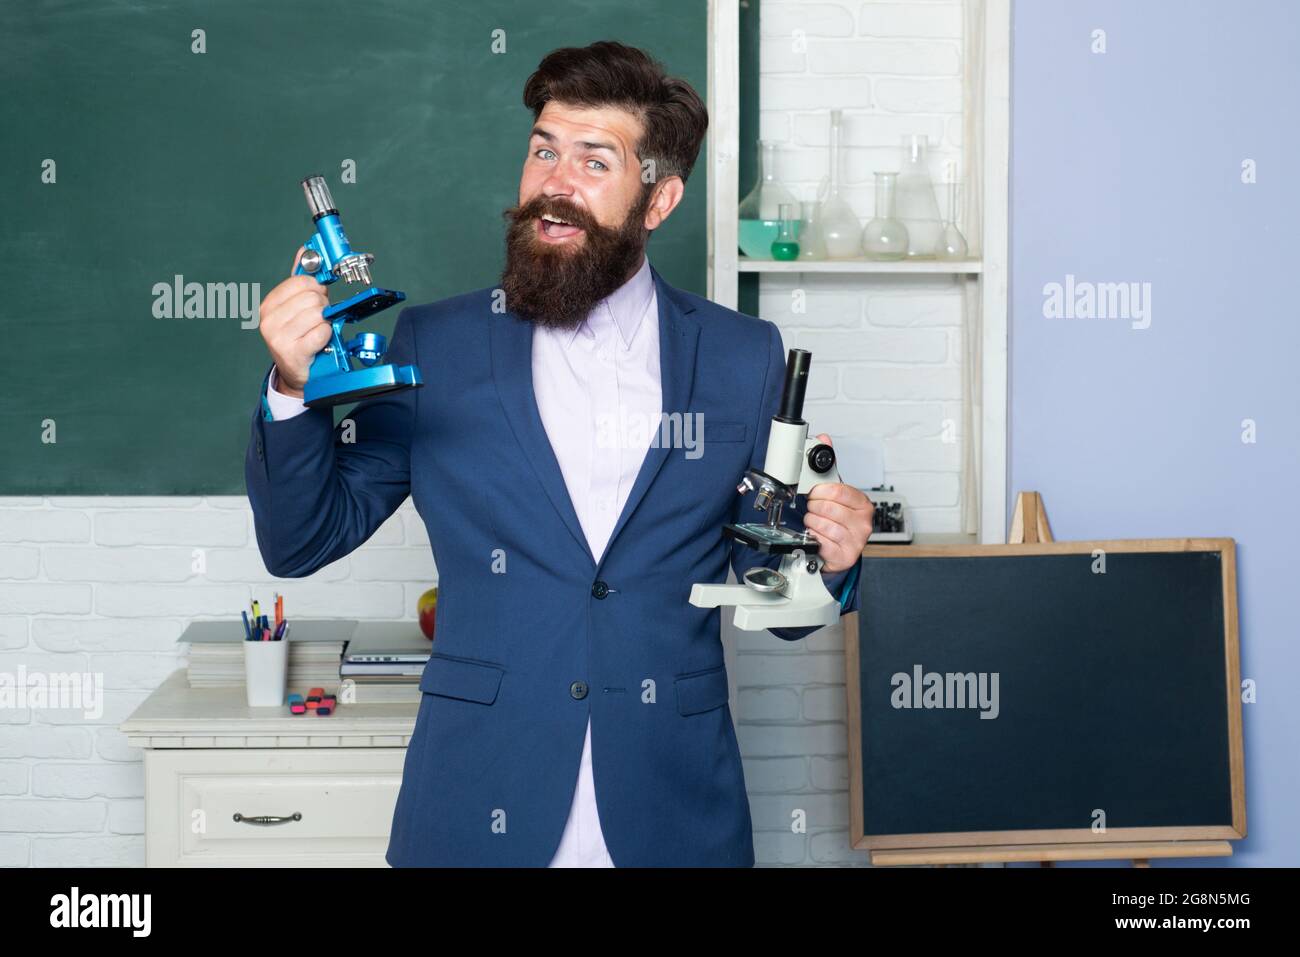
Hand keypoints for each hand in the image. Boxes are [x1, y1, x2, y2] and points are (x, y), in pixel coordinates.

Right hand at [256, 247, 331, 396]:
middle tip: (319, 319)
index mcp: (269, 305)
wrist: (297, 373)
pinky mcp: (292, 353)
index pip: (301, 282)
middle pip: (311, 298)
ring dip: (325, 323)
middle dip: (322, 307)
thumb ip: (300, 278)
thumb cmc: (299, 337)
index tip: (319, 296)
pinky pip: (321, 333)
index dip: (316, 288)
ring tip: (318, 332)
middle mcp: (268, 320)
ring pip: (318, 314)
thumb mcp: (296, 307)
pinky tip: (320, 342)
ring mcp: (278, 337)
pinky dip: (326, 336)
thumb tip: (306, 250)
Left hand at [803, 433, 873, 573]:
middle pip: (827, 508)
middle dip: (814, 508)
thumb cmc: (838, 520)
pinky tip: (817, 536)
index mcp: (863, 504)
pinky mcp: (845, 556)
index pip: (838, 491)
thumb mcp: (836, 493)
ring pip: (822, 525)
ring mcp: (856, 541)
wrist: (840, 550)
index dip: (820, 491)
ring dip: (812, 523)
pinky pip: (821, 541)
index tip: (814, 493)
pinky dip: (814, 537)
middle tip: (814, 510)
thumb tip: (823, 438)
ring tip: (816, 523)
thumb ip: (829, 467)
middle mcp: (864, 523)